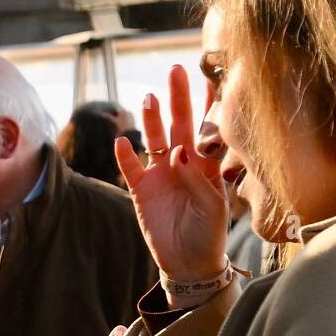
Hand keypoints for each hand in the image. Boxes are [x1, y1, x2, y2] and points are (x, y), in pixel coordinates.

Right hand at [115, 64, 227, 282]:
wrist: (189, 263)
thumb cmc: (209, 235)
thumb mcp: (213, 209)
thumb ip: (199, 180)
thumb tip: (181, 152)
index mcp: (206, 166)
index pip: (208, 129)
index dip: (209, 104)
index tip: (211, 76)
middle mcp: (183, 164)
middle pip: (179, 124)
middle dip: (178, 98)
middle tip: (175, 71)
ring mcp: (161, 175)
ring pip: (155, 140)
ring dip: (152, 120)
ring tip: (150, 99)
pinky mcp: (142, 191)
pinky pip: (131, 168)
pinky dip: (125, 155)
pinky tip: (122, 141)